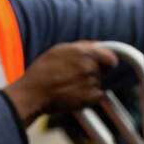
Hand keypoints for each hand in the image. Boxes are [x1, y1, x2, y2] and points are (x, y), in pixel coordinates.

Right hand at [3, 41, 117, 124]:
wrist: (34, 94)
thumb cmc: (43, 71)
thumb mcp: (59, 50)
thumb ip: (82, 46)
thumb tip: (99, 46)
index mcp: (82, 52)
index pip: (110, 56)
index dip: (108, 60)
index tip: (107, 64)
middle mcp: (88, 66)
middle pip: (103, 69)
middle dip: (94, 71)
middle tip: (75, 75)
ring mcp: (90, 82)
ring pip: (98, 82)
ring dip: (89, 84)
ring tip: (69, 85)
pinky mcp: (90, 97)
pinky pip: (97, 95)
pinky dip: (89, 96)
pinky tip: (74, 94)